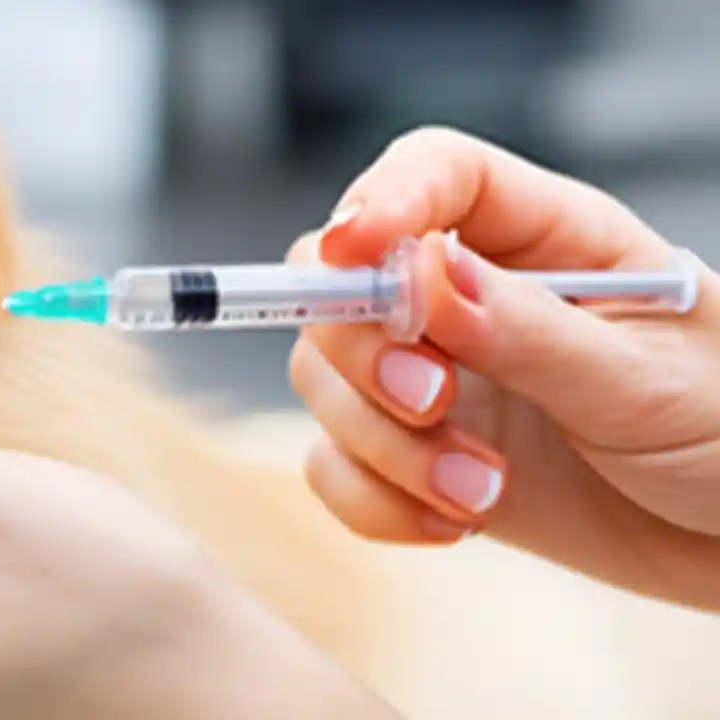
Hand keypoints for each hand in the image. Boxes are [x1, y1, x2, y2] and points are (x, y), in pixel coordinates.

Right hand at [289, 127, 719, 609]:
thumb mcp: (647, 381)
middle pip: (341, 278)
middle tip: (432, 402)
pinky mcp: (410, 456)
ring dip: (381, 444)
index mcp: (545, 239)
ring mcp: (432, 377)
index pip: (437, 174)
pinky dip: (372, 499)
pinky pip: (334, 464)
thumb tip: (421, 272)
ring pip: (324, 377)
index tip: (355, 252)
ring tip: (479, 493)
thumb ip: (533, 331)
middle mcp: (468, 296)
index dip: (384, 198)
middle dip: (363, 346)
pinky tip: (451, 523)